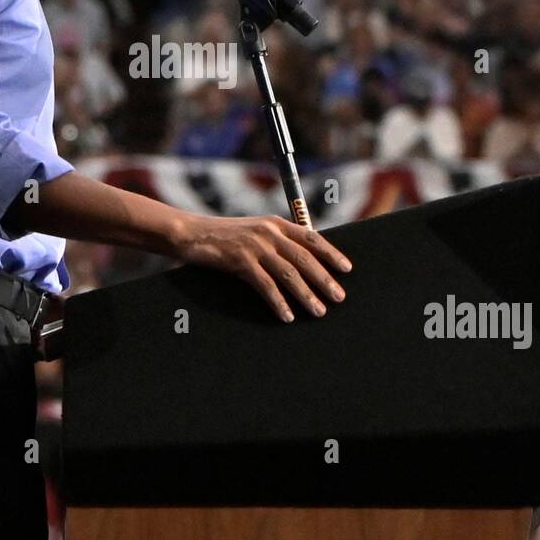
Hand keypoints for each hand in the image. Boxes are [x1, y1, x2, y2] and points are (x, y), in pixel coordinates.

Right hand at [173, 213, 351, 321]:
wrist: (192, 233)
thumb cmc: (225, 236)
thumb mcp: (255, 232)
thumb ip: (277, 241)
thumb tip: (303, 260)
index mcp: (276, 224)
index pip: (311, 238)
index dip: (331, 254)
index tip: (347, 269)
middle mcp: (269, 232)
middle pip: (305, 259)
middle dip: (325, 280)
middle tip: (339, 297)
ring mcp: (255, 246)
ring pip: (289, 274)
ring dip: (306, 295)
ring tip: (319, 311)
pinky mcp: (240, 261)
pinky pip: (266, 286)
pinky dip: (279, 302)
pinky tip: (288, 315)